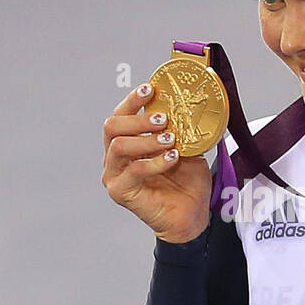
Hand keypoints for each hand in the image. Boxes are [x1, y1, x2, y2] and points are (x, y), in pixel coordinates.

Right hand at [102, 82, 212, 243]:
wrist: (192, 214)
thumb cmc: (186, 182)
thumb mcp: (186, 147)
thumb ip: (181, 128)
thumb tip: (191, 104)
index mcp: (127, 141)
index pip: (120, 115)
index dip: (132, 100)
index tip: (150, 89)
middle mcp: (115, 157)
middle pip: (112, 126)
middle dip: (138, 118)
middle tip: (163, 118)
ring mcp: (115, 175)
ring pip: (119, 146)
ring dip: (146, 139)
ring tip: (170, 139)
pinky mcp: (121, 192)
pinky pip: (134, 171)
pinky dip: (155, 162)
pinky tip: (172, 158)